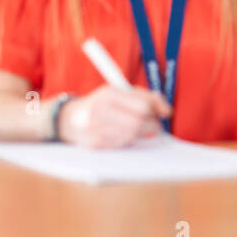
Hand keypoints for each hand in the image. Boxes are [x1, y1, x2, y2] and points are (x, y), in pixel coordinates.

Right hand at [57, 85, 171, 148]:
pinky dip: (128, 141)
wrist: (69, 118)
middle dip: (153, 125)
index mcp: (108, 94)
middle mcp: (99, 110)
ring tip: (139, 129)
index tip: (164, 112)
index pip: (143, 106)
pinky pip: (121, 145)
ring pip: (132, 136)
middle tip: (154, 125)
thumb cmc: (103, 103)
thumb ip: (145, 96)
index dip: (158, 110)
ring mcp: (94, 128)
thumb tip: (167, 111)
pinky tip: (124, 135)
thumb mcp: (120, 92)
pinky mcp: (93, 144)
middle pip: (139, 123)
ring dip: (141, 134)